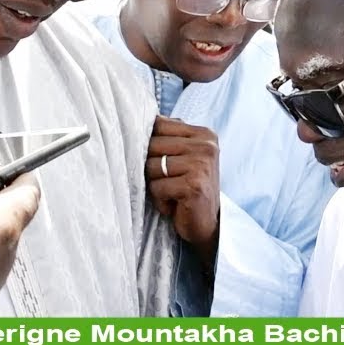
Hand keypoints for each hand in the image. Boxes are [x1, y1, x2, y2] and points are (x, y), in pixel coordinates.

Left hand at [146, 116, 220, 263]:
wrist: (207, 224)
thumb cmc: (188, 188)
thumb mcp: (184, 156)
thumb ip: (169, 137)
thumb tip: (136, 119)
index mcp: (204, 134)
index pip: (159, 125)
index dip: (149, 144)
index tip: (160, 161)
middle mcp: (205, 146)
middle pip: (152, 145)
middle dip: (152, 167)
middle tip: (169, 181)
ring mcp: (201, 165)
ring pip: (151, 167)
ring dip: (156, 185)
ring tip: (172, 193)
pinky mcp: (194, 186)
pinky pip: (157, 187)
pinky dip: (160, 200)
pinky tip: (175, 204)